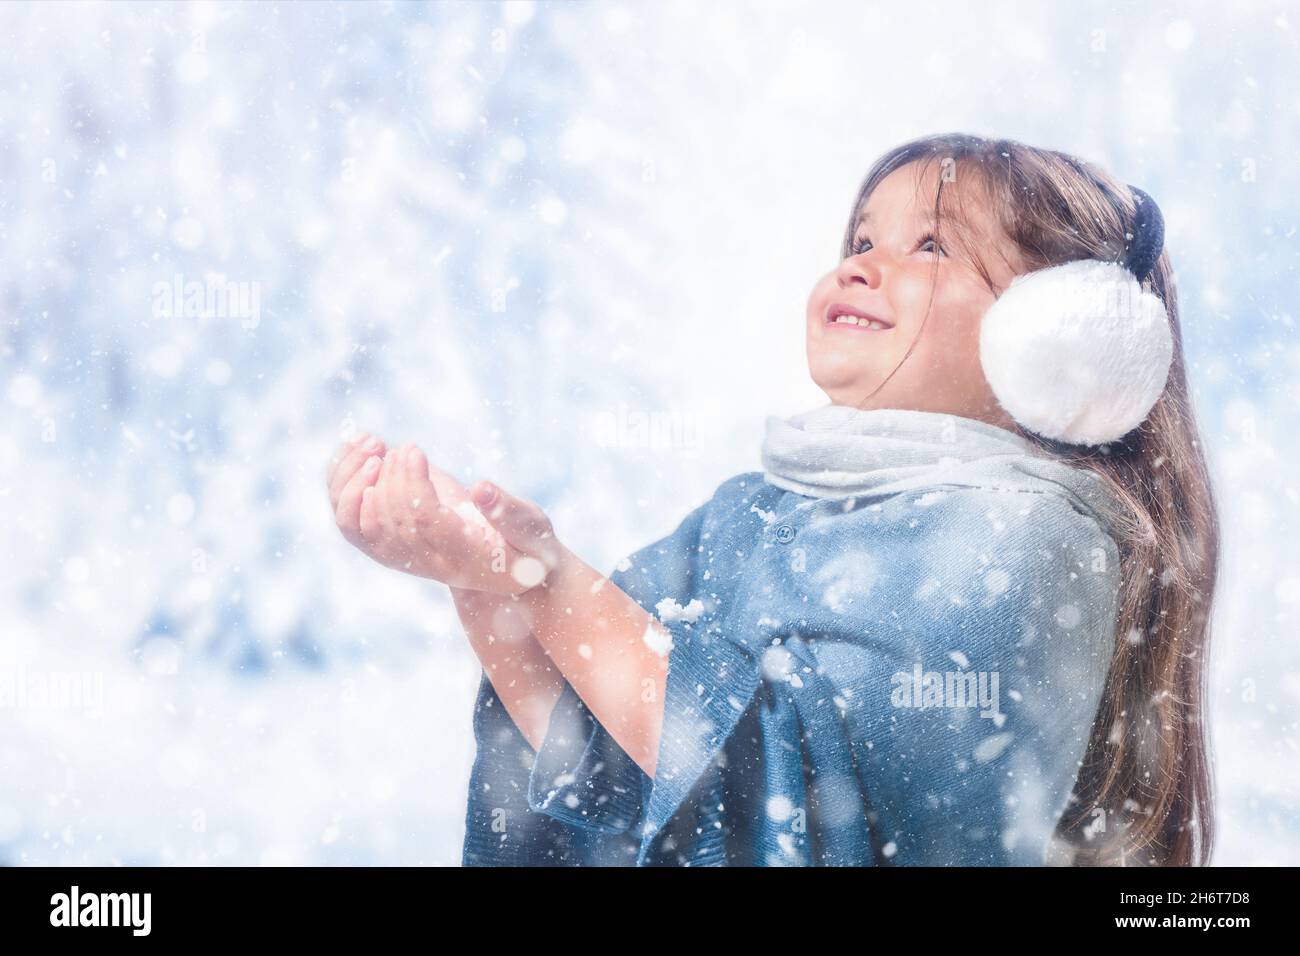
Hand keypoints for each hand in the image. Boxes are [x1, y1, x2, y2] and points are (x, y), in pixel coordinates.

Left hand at [327, 432, 555, 594]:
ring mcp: (402, 559)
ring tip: (373, 443)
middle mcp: (427, 564)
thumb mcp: (533, 531)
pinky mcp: (386, 546)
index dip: (414, 484)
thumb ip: (510, 512)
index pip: (426, 523)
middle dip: (390, 475)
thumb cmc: (528, 546)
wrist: (504, 571)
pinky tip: (358, 448)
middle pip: (390, 520)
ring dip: (355, 479)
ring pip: (356, 524)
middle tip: (402, 447)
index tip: (415, 449)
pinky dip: (344, 482)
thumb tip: (481, 488)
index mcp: (466, 559)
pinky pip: (349, 520)